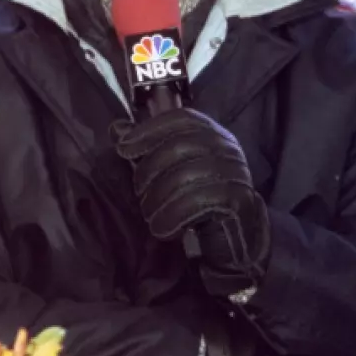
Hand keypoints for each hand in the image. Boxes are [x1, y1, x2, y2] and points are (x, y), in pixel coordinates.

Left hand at [114, 108, 269, 297]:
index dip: (148, 130)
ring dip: (157, 200)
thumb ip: (146, 147)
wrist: (238, 236)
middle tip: (139, 194)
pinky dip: (172, 217)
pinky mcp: (238, 200)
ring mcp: (235, 172)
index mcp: (212, 133)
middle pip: (177, 147)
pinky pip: (196, 203)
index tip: (123, 148)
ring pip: (183, 176)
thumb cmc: (197, 196)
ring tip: (150, 215)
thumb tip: (116, 129)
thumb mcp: (171, 168)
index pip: (179, 119)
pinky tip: (163, 229)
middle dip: (148, 171)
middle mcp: (227, 148)